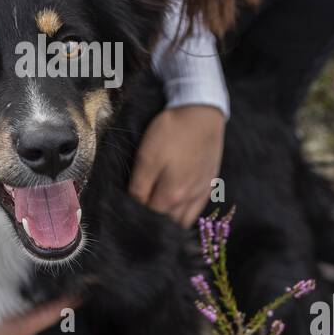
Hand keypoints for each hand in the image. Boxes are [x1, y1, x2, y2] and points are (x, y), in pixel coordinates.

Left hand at [127, 105, 225, 228]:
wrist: (202, 113)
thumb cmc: (172, 132)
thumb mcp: (146, 157)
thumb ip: (139, 187)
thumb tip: (134, 206)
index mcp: (171, 195)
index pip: (148, 215)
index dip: (134, 213)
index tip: (125, 207)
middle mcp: (188, 200)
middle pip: (165, 220)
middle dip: (150, 219)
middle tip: (137, 210)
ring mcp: (200, 193)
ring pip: (181, 220)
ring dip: (168, 221)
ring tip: (155, 214)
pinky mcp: (208, 185)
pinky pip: (195, 211)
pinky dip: (184, 216)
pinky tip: (176, 212)